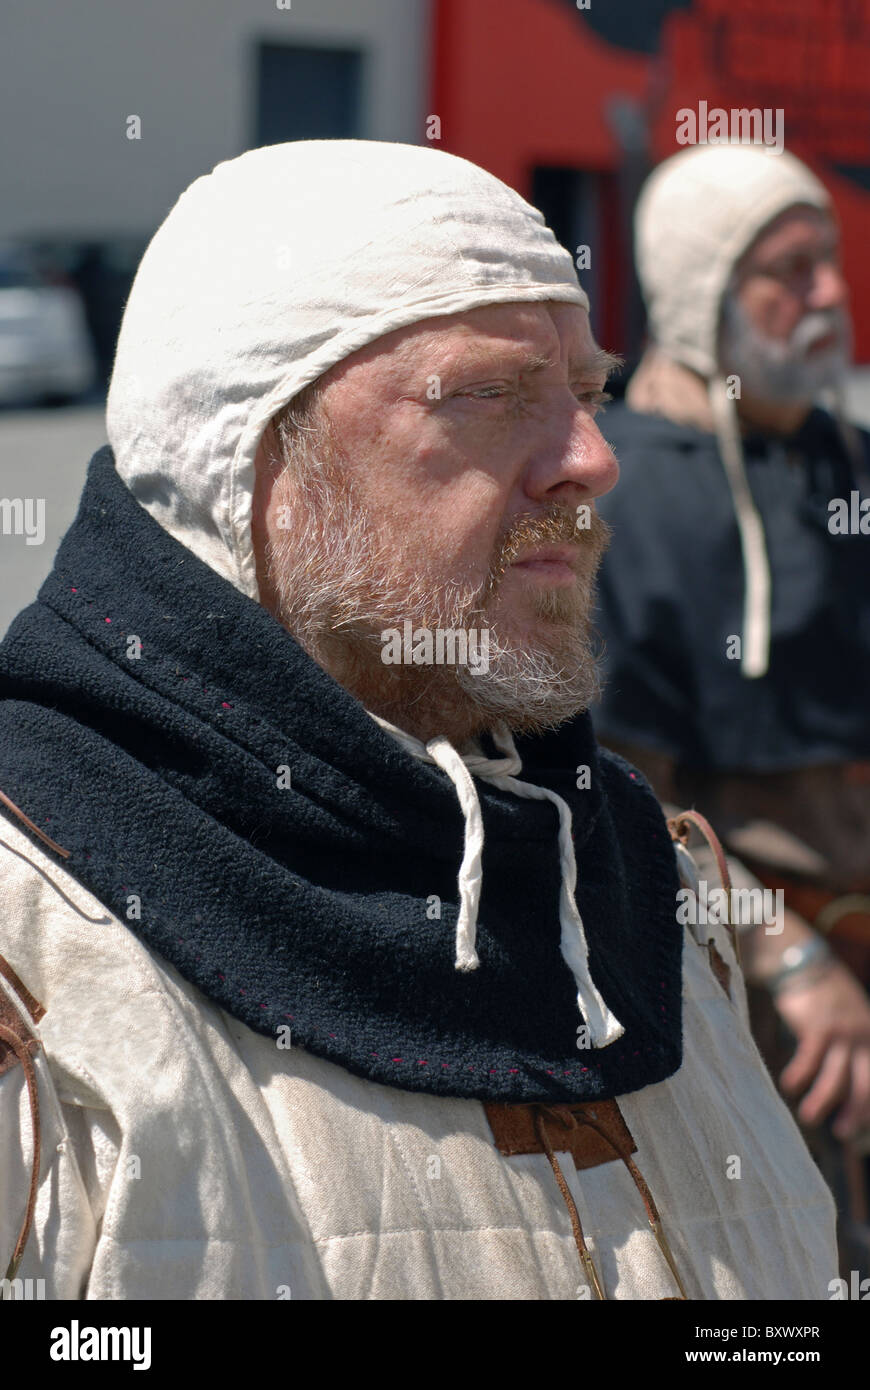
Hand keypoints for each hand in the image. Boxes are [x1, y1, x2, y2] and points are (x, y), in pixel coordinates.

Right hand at [775, 960, 869, 1139]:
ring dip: (822, 1101)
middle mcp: (864, 1037)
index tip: (858, 1133)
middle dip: (856, 1114)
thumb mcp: (850, 1025)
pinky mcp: (818, 1026)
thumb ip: (852, 1055)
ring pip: (836, 1077)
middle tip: (843, 1133)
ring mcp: (842, 1032)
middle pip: (865, 1085)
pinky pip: (809, 1059)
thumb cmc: (826, 1001)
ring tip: (808, 1118)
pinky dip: (798, 1075)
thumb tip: (846, 1098)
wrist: (807, 964)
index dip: (868, 1109)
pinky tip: (789, 1085)